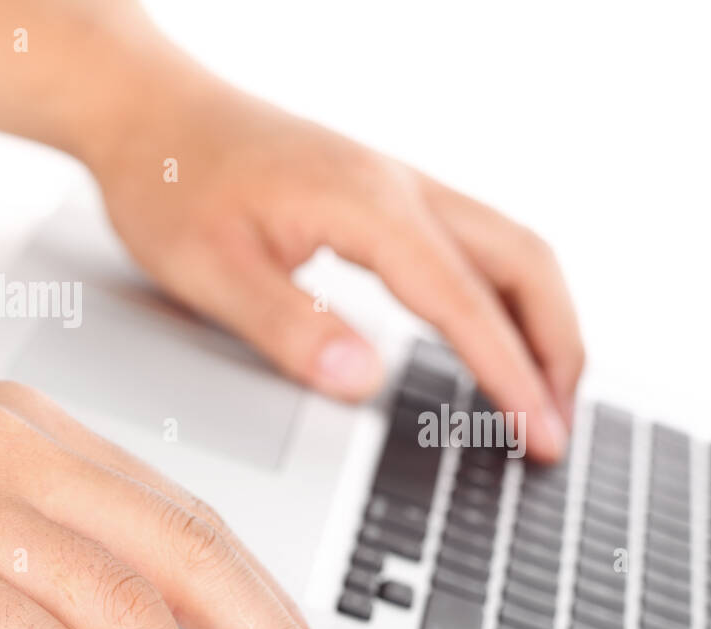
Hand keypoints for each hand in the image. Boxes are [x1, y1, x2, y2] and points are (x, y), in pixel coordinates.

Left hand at [85, 72, 582, 459]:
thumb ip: (291, 328)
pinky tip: (499, 339)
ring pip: (514, 250)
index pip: (465, 303)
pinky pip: (481, 247)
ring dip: (545, 321)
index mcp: (368, 207)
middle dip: (558, 348)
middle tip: (559, 427)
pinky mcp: (394, 197)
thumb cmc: (171, 184)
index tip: (541, 436)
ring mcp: (404, 187)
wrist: (152, 111)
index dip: (512, 376)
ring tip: (548, 394)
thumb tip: (367, 383)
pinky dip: (511, 300)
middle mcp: (403, 189)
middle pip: (525, 263)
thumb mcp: (210, 271)